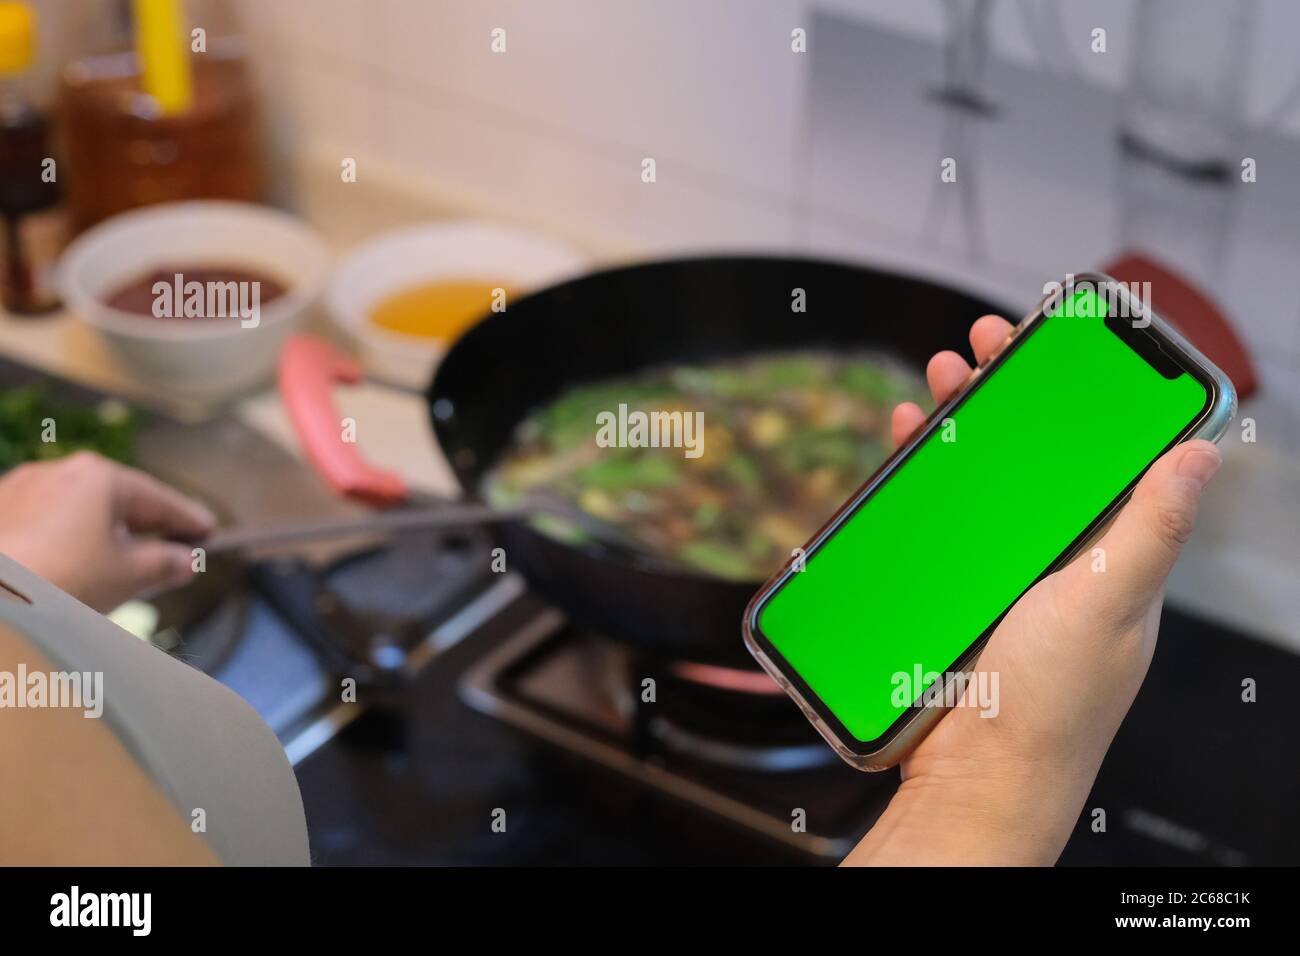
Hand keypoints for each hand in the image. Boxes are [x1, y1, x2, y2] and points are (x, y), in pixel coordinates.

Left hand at [0, 452, 215, 612]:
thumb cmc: (61, 583)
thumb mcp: (128, 577)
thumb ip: (165, 563)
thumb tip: (187, 560)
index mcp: (99, 477)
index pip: (159, 498)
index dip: (190, 519)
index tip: (211, 533)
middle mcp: (59, 470)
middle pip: (118, 500)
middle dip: (145, 526)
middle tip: (172, 550)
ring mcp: (20, 487)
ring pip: (79, 509)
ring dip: (105, 533)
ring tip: (120, 566)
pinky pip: (46, 520)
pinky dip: (68, 538)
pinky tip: (74, 565)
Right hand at [844, 315, 1221, 865]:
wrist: (972, 780)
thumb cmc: (1050, 703)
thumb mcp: (1110, 605)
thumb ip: (1153, 528)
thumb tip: (1205, 450)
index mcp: (1106, 556)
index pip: (1102, 458)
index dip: (1084, 397)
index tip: (1060, 345)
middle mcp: (1051, 559)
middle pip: (1031, 456)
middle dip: (1009, 393)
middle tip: (986, 342)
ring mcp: (992, 575)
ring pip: (975, 481)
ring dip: (958, 422)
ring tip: (941, 378)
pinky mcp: (942, 593)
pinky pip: (929, 521)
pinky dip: (916, 476)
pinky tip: (902, 444)